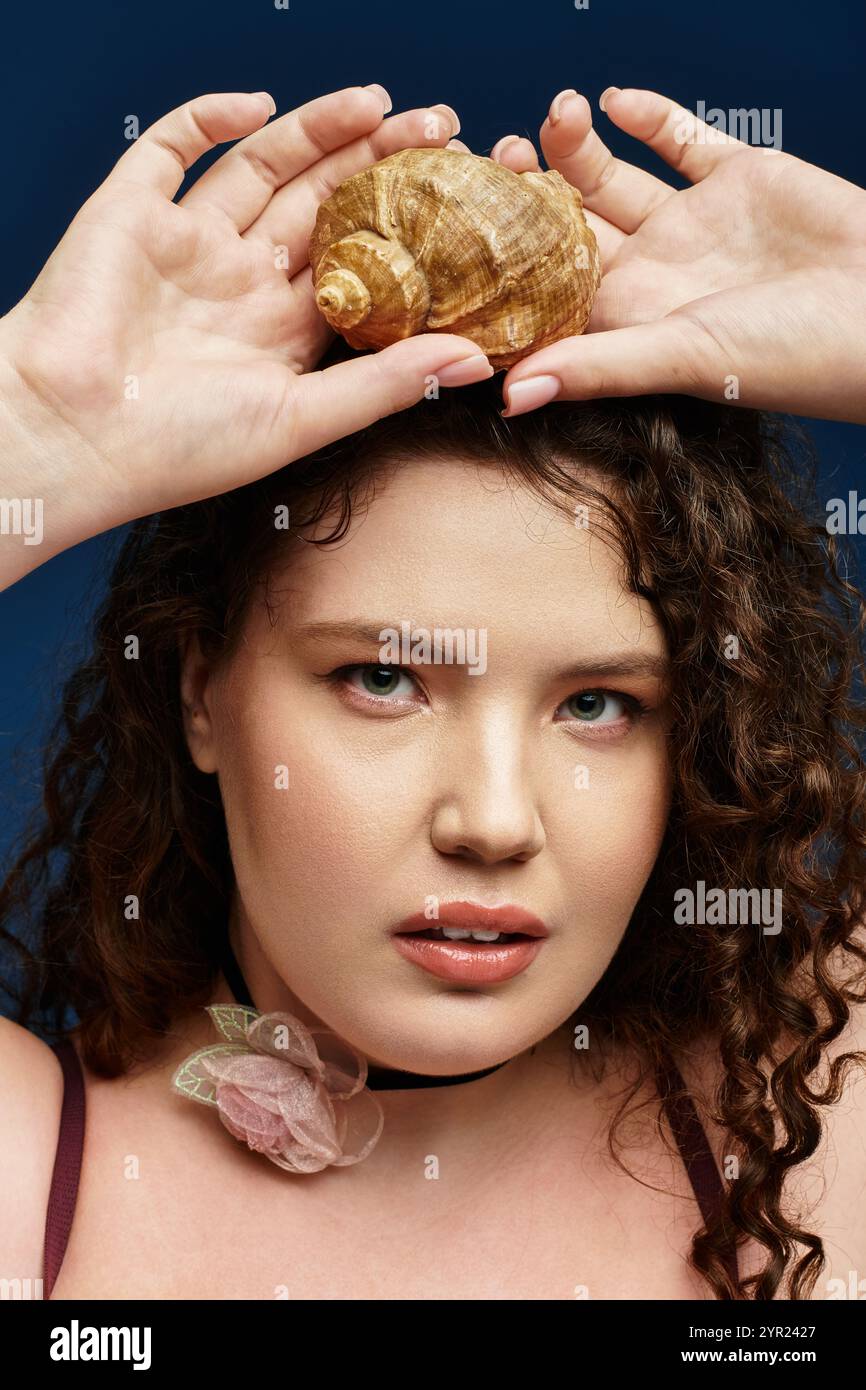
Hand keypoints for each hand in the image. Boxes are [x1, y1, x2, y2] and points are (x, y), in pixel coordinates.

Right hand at [0, 87, 490, 580]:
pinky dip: (211, 116)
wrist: (71, 437)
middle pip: (322, 204)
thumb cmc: (181, 448)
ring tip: (381, 105)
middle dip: (380, 165)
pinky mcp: (133, 211)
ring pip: (264, 166)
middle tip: (441, 132)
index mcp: (282, 331)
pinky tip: (262, 103)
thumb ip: (385, 385)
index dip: (409, 231)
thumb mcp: (300, 419)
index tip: (464, 200)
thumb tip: (476, 362)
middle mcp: (241, 280)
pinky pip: (171, 146)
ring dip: (320, 131)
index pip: (358, 264)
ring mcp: (189, 242)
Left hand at [491, 88, 865, 423]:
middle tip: (482, 164)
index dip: (498, 265)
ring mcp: (693, 221)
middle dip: (522, 197)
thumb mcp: (684, 360)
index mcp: (630, 318)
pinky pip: (681, 136)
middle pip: (567, 226)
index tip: (446, 234)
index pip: (545, 289)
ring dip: (574, 149)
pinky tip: (612, 102)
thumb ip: (597, 366)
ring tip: (548, 121)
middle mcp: (653, 270)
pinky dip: (647, 115)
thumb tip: (507, 396)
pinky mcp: (737, 175)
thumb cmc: (791, 357)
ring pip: (612, 177)